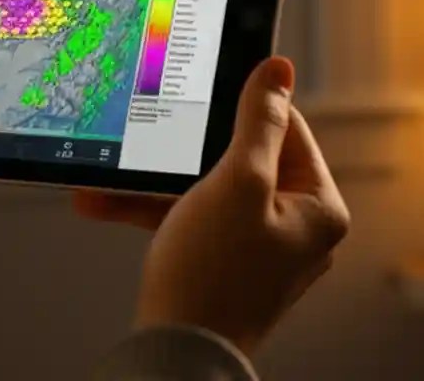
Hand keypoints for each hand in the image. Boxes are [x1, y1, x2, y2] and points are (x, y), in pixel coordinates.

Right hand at [75, 57, 348, 356]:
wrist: (177, 353)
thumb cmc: (214, 274)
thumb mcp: (239, 181)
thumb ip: (258, 121)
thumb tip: (278, 70)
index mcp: (318, 205)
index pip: (286, 128)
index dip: (242, 106)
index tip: (201, 89)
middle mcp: (297, 226)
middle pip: (242, 158)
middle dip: (182, 150)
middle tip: (152, 134)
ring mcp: (259, 247)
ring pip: (208, 190)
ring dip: (156, 183)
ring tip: (111, 175)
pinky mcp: (223, 264)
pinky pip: (191, 220)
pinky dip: (154, 211)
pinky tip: (105, 202)